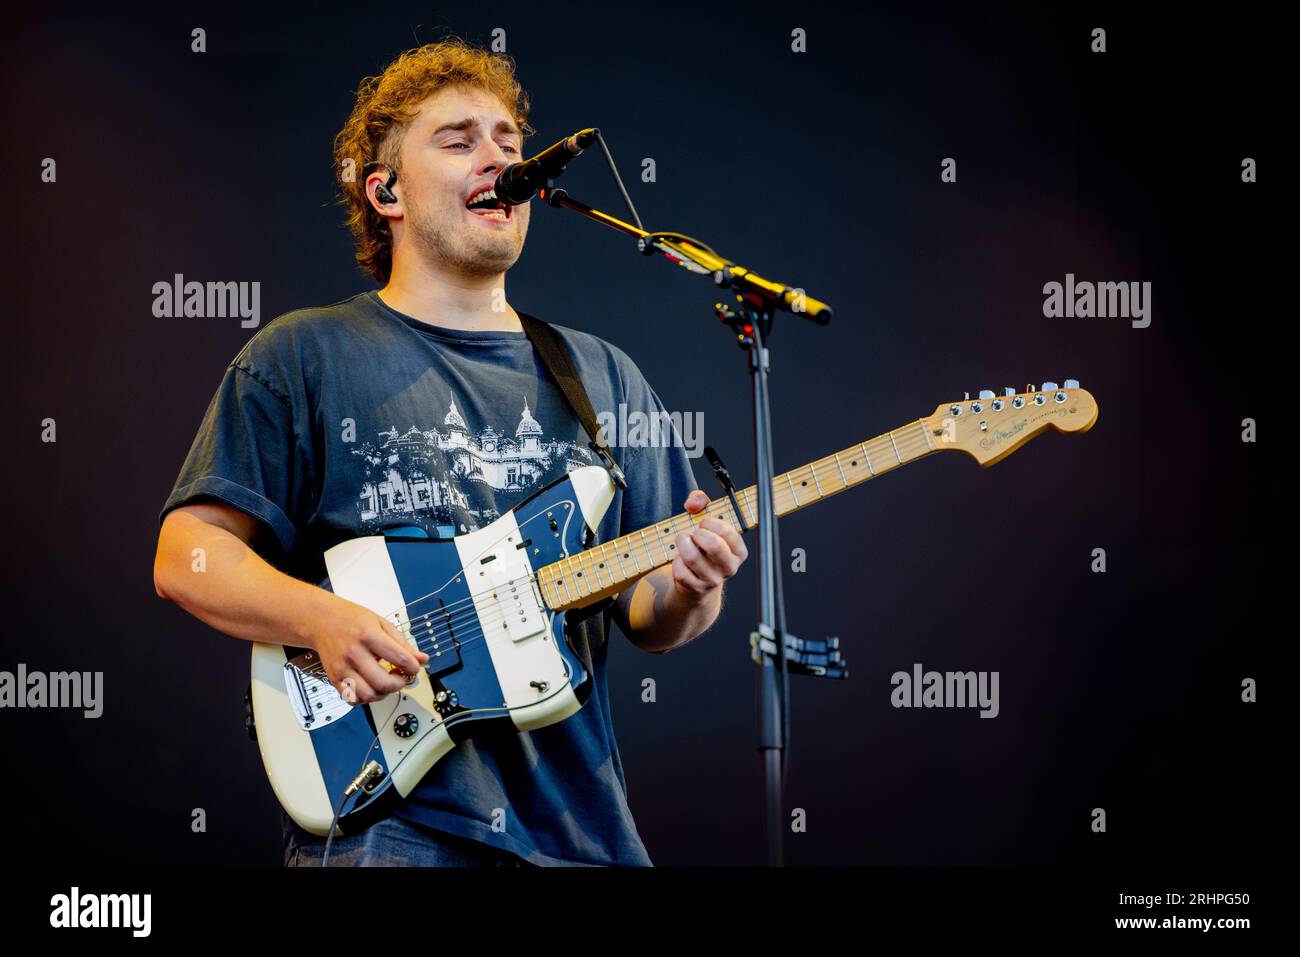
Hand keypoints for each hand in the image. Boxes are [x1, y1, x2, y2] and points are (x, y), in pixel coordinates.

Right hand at [308, 595, 429, 705]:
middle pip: (383, 683)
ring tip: (386, 683)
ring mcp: (342, 668)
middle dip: (399, 684)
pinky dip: (365, 698)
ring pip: (368, 696)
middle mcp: (354, 653)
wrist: (321, 620)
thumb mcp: (382, 623)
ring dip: (383, 694)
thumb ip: (403, 643)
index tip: (415, 667)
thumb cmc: (351, 619)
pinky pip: (352, 699)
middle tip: (401, 677)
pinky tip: (370, 686)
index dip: (414, 667)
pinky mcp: (334, 678)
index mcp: (369, 636)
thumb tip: (422, 659)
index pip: (400, 659)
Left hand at [671, 490, 748, 602]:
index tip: (703, 522)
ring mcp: (712, 580)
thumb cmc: (702, 545)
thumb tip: (692, 503)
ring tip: (682, 540)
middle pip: (714, 546)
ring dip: (683, 543)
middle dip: (698, 534)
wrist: (696, 582)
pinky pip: (681, 571)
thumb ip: (701, 501)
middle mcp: (729, 567)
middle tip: (693, 533)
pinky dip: (676, 560)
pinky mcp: (695, 588)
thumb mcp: (706, 522)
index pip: (729, 533)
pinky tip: (679, 558)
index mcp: (738, 551)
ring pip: (692, 558)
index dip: (712, 523)